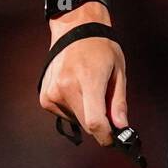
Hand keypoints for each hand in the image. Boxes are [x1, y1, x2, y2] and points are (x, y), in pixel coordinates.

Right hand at [39, 3, 127, 147]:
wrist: (75, 30)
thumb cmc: (101, 47)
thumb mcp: (118, 71)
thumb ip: (118, 102)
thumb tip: (121, 127)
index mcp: (87, 81)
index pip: (94, 122)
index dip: (106, 136)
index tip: (114, 138)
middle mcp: (66, 88)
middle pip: (86, 124)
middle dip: (100, 124)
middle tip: (108, 110)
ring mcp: (53, 93)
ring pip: (76, 120)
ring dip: (86, 113)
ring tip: (90, 89)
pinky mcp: (45, 97)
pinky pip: (64, 113)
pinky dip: (74, 108)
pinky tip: (76, 89)